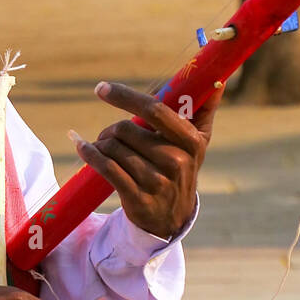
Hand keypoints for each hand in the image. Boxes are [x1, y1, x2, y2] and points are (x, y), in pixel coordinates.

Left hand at [68, 79, 223, 239]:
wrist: (172, 218)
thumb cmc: (181, 168)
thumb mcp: (197, 143)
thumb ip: (203, 110)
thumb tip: (218, 81)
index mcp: (191, 141)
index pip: (155, 110)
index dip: (125, 96)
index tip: (101, 88)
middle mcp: (176, 161)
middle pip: (126, 129)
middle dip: (111, 129)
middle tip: (109, 135)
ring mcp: (157, 182)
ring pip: (113, 148)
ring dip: (101, 144)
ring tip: (104, 149)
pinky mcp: (138, 198)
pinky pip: (105, 167)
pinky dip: (89, 154)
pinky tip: (81, 146)